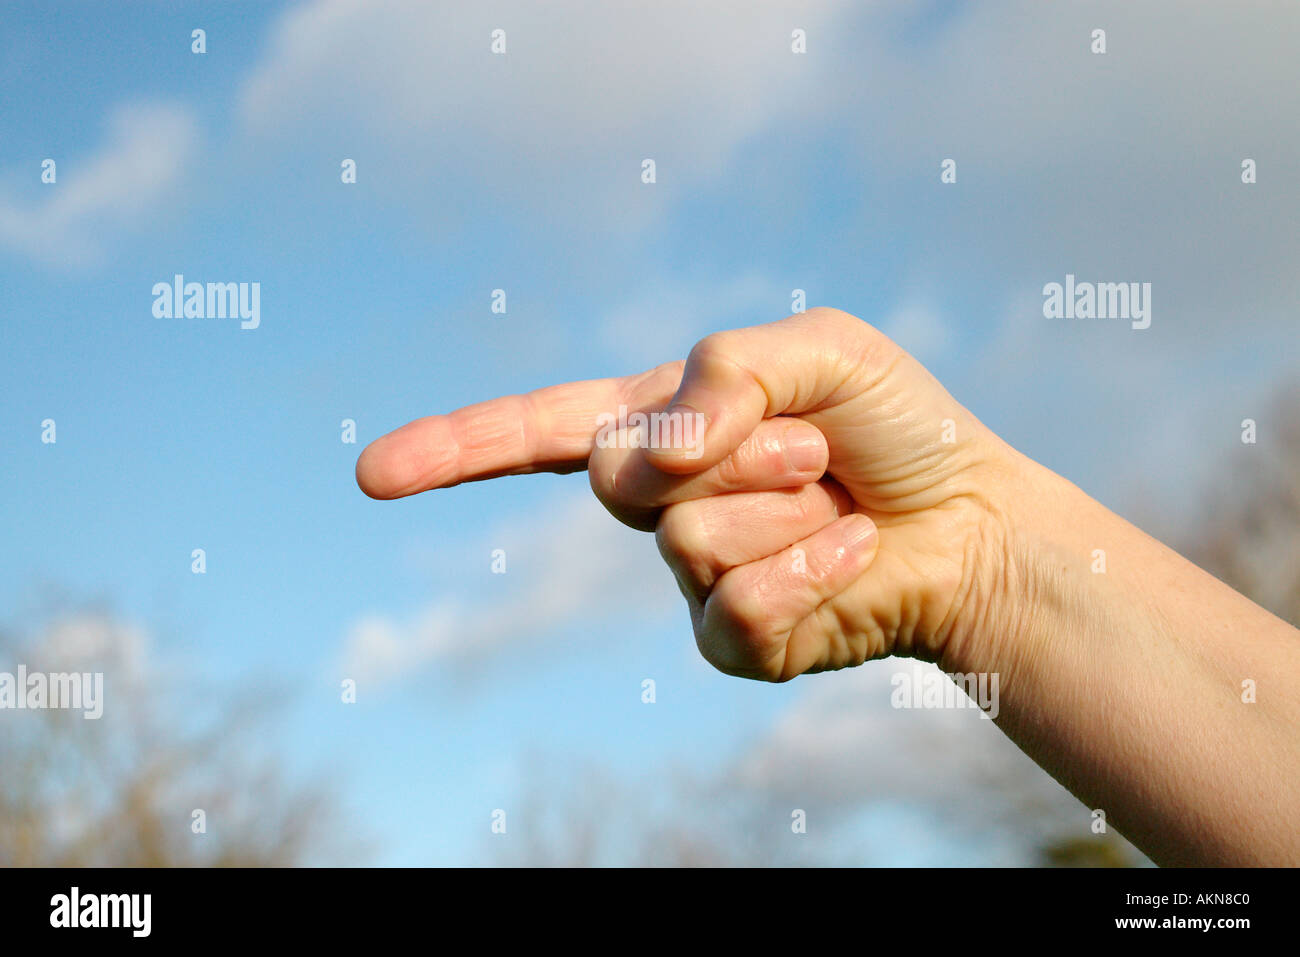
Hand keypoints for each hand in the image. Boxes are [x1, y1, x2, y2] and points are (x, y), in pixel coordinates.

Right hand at [356, 307, 1016, 681]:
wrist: (972, 519)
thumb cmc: (894, 425)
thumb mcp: (821, 347)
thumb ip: (728, 369)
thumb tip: (655, 457)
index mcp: (661, 424)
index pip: (535, 434)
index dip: (454, 450)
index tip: (371, 474)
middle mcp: (662, 502)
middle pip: (624, 479)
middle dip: (740, 450)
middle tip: (814, 449)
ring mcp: (690, 578)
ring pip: (692, 541)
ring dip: (788, 507)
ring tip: (837, 498)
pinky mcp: (729, 643)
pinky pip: (736, 612)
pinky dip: (812, 573)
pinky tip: (854, 555)